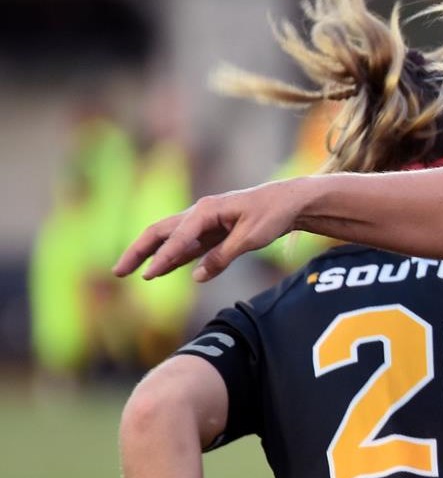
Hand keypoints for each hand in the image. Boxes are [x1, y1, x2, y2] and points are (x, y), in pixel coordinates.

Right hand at [114, 179, 309, 283]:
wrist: (290, 202)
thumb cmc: (272, 214)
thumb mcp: (250, 238)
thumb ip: (222, 257)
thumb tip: (196, 276)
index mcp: (206, 211)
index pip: (178, 238)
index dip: (162, 258)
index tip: (147, 276)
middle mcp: (200, 213)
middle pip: (160, 232)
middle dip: (138, 252)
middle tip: (119, 272)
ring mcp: (204, 222)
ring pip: (170, 238)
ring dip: (152, 255)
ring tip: (134, 273)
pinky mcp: (212, 230)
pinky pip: (187, 245)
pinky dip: (173, 256)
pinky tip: (162, 269)